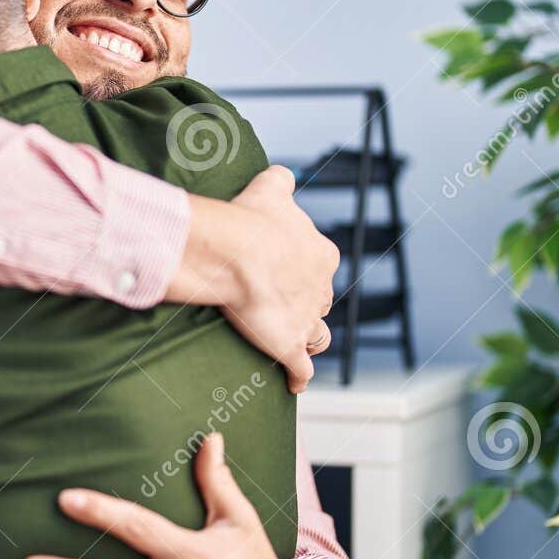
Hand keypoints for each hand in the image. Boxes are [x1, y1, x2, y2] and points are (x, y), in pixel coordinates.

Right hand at [166, 167, 339, 392]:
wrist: (238, 253)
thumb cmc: (251, 220)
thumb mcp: (270, 189)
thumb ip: (281, 181)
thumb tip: (284, 175)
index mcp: (321, 253)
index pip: (321, 265)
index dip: (305, 270)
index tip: (286, 271)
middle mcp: (321, 288)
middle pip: (321, 300)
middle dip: (308, 304)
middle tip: (283, 307)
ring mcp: (307, 320)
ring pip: (319, 336)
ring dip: (310, 340)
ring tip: (297, 345)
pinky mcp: (290, 345)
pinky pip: (302, 370)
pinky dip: (300, 377)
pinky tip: (294, 383)